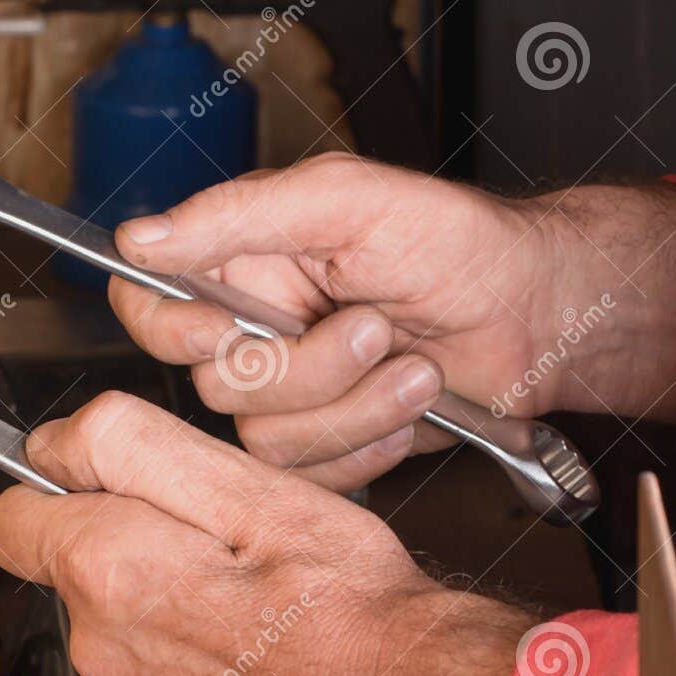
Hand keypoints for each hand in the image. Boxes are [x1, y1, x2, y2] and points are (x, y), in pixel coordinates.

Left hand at [0, 391, 535, 675]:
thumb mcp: (251, 486)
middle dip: (131, 553)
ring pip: (122, 644)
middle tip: (223, 548)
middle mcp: (105, 655)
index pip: (13, 520)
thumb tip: (53, 443)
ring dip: (166, 621)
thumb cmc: (351, 605)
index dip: (58, 489)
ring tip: (251, 613)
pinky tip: (256, 671)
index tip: (108, 486)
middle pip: (78, 581)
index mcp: (110, 572)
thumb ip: (130, 448)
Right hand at [111, 155, 675, 491]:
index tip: (229, 328)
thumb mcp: (350, 201)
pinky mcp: (325, 445)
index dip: (173, 329)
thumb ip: (241, 214)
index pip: (146, 304)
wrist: (535, 317)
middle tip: (373, 326)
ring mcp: (288, 394)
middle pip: (218, 385)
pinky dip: (371, 443)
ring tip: (412, 367)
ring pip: (266, 438)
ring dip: (355, 406)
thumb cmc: (459, 244)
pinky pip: (311, 474)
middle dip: (309, 368)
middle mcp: (254, 329)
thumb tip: (140, 235)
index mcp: (242, 262)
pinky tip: (408, 406)